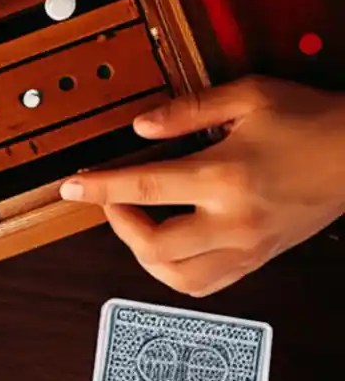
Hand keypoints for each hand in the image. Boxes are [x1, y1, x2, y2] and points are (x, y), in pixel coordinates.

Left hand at [60, 76, 344, 295]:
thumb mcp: (249, 96)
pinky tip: (167, 245)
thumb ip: (187, 110)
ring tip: (137, 223)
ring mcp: (247, 246)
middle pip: (152, 246)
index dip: (98, 188)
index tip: (70, 186)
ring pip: (177, 277)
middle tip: (112, 198)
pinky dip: (174, 271)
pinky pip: (205, 283)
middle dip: (118, 224)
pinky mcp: (258, 259)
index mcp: (226, 176)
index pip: (143, 187)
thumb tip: (140, 126)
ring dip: (143, 255)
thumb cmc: (311, 122)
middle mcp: (234, 220)